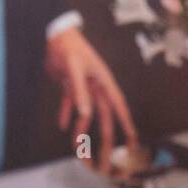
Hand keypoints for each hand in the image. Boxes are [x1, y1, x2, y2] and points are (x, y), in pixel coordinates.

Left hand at [46, 28, 138, 173]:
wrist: (54, 35)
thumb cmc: (68, 47)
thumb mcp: (74, 67)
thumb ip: (79, 90)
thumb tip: (85, 114)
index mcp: (103, 80)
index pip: (117, 104)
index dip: (125, 121)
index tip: (132, 137)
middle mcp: (95, 85)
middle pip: (103, 114)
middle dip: (105, 134)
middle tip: (105, 152)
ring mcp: (83, 85)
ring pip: (85, 111)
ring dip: (81, 128)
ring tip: (76, 145)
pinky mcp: (69, 84)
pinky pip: (70, 103)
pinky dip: (67, 114)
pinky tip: (64, 126)